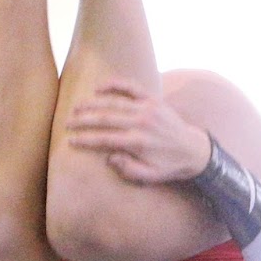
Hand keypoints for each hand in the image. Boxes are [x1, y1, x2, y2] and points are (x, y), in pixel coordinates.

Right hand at [65, 81, 210, 184]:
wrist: (193, 149)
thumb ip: (129, 170)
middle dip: (83, 120)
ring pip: (113, 103)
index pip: (104, 139)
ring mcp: (147, 108)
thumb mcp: (150, 176)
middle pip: (105, 118)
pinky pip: (131, 87)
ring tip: (77, 108)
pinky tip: (99, 87)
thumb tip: (109, 158)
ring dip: (92, 104)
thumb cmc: (168, 166)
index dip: (85, 140)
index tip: (71, 141)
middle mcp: (141, 122)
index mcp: (138, 143)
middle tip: (67, 123)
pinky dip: (115, 84)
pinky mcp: (152, 99)